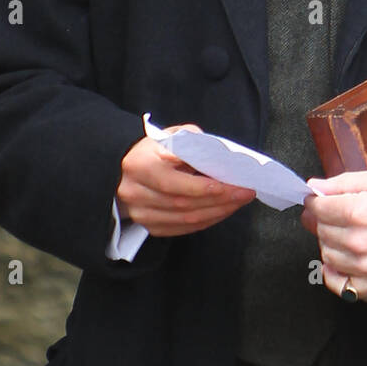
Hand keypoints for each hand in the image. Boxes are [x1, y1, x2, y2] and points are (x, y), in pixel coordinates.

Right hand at [116, 124, 255, 236]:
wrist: (120, 167)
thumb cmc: (152, 149)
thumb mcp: (167, 136)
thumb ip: (191, 141)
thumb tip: (219, 155)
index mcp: (140, 165)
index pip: (177, 181)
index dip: (206, 186)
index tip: (233, 183)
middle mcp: (136, 192)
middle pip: (184, 202)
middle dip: (220, 199)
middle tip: (245, 192)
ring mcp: (140, 212)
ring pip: (185, 219)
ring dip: (217, 212)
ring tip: (239, 202)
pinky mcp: (147, 225)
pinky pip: (181, 228)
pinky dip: (206, 221)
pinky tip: (222, 211)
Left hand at [303, 167, 366, 301]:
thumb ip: (344, 182)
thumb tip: (315, 186)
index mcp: (357, 210)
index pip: (318, 208)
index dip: (315, 202)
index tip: (318, 201)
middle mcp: (357, 241)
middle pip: (321, 232)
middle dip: (325, 221)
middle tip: (339, 215)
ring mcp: (366, 267)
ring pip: (328, 256)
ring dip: (331, 244)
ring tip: (350, 235)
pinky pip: (340, 285)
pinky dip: (335, 274)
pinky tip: (342, 262)